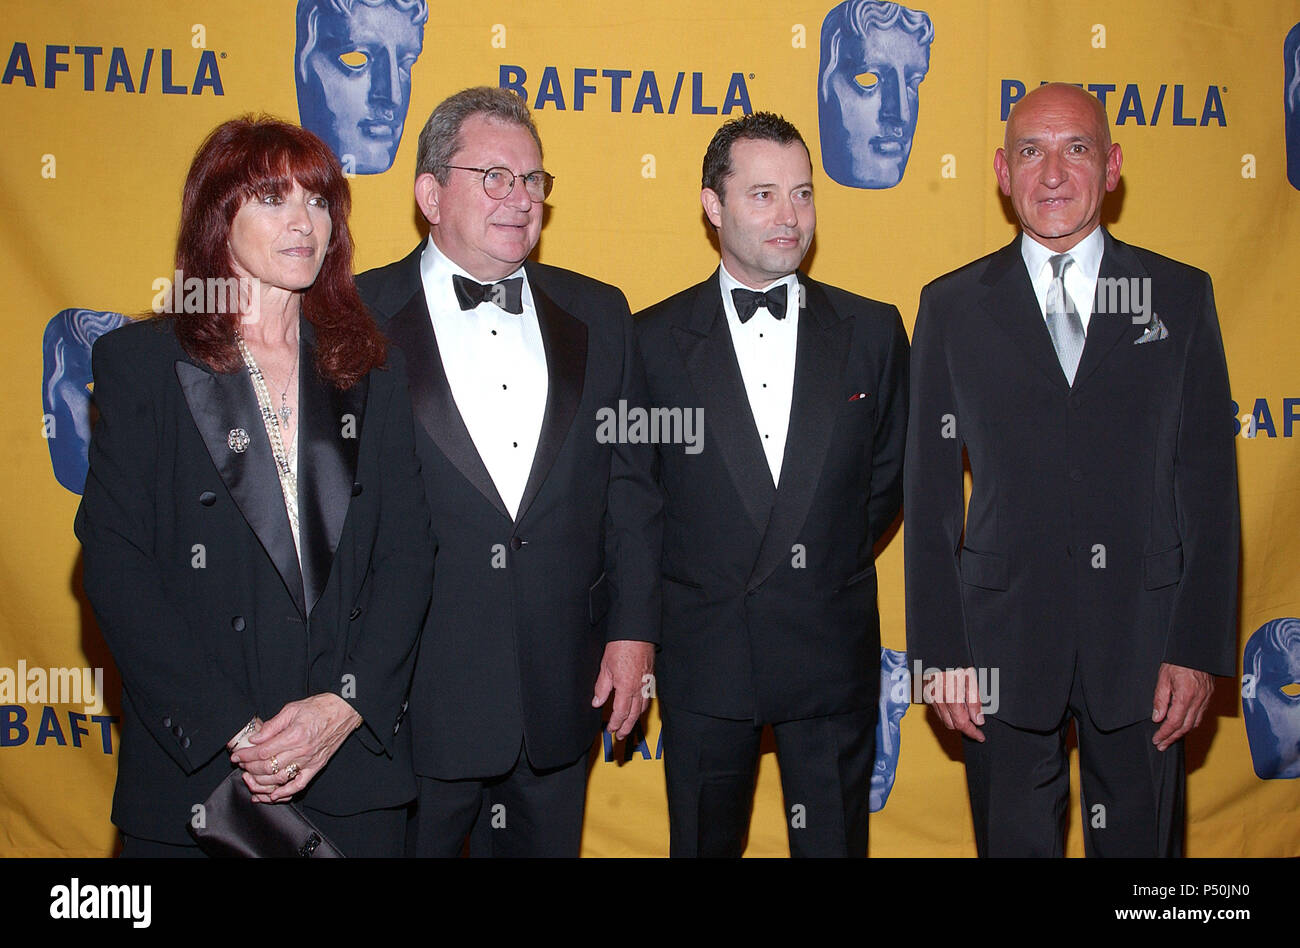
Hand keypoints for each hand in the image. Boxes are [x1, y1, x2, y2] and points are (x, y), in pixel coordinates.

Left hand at [230, 694, 361, 801]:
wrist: (344, 710)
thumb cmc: (319, 707)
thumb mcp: (292, 709)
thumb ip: (272, 725)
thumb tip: (255, 738)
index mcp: (294, 735)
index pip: (263, 752)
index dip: (246, 756)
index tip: (237, 756)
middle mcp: (302, 751)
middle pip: (268, 767)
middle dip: (250, 769)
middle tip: (241, 766)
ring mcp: (310, 761)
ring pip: (279, 779)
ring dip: (261, 782)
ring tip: (250, 778)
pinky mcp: (316, 767)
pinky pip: (299, 785)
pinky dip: (285, 793)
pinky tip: (273, 795)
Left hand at [592, 640, 654, 740]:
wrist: (636, 632)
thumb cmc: (621, 646)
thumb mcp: (605, 668)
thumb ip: (602, 688)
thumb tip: (597, 703)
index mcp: (626, 687)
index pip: (621, 713)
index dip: (616, 724)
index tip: (611, 730)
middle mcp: (639, 688)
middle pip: (634, 715)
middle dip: (627, 728)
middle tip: (621, 736)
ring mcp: (647, 683)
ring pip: (643, 708)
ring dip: (635, 719)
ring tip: (628, 725)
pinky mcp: (651, 677)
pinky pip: (647, 698)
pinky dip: (642, 707)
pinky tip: (638, 708)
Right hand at [923, 667, 985, 741]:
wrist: (937, 651)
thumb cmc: (955, 662)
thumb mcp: (971, 680)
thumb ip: (975, 702)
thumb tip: (978, 720)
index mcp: (951, 698)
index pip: (962, 724)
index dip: (973, 732)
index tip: (980, 736)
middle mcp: (938, 700)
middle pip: (952, 725)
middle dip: (964, 727)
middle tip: (975, 722)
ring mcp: (931, 698)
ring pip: (944, 719)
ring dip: (955, 720)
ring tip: (965, 711)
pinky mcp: (926, 695)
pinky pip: (937, 711)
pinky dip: (947, 713)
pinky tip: (954, 705)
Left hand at [1151, 662, 1212, 750]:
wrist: (1197, 650)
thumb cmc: (1179, 661)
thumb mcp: (1163, 677)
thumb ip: (1160, 699)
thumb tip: (1157, 717)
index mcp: (1185, 695)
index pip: (1174, 722)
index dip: (1165, 733)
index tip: (1157, 740)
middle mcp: (1198, 700)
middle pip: (1185, 727)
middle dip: (1172, 738)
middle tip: (1161, 745)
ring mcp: (1206, 699)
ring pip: (1194, 723)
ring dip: (1182, 733)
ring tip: (1170, 739)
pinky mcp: (1209, 697)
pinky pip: (1200, 716)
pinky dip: (1190, 724)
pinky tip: (1182, 726)